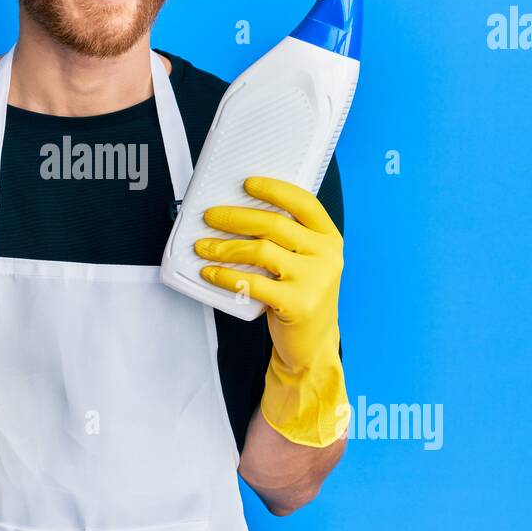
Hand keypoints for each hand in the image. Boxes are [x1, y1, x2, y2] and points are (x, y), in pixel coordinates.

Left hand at [195, 176, 349, 447]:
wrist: (313, 347)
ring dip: (224, 246)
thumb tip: (237, 214)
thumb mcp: (303, 264)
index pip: (304, 203)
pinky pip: (253, 282)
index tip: (246, 183)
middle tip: (209, 216)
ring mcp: (316, 280)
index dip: (274, 189)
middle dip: (235, 217)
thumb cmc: (300, 298)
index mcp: (329, 238)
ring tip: (202, 246)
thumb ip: (286, 240)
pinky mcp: (299, 304)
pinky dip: (226, 275)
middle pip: (274, 224)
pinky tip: (210, 272)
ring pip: (260, 250)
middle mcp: (327, 255)